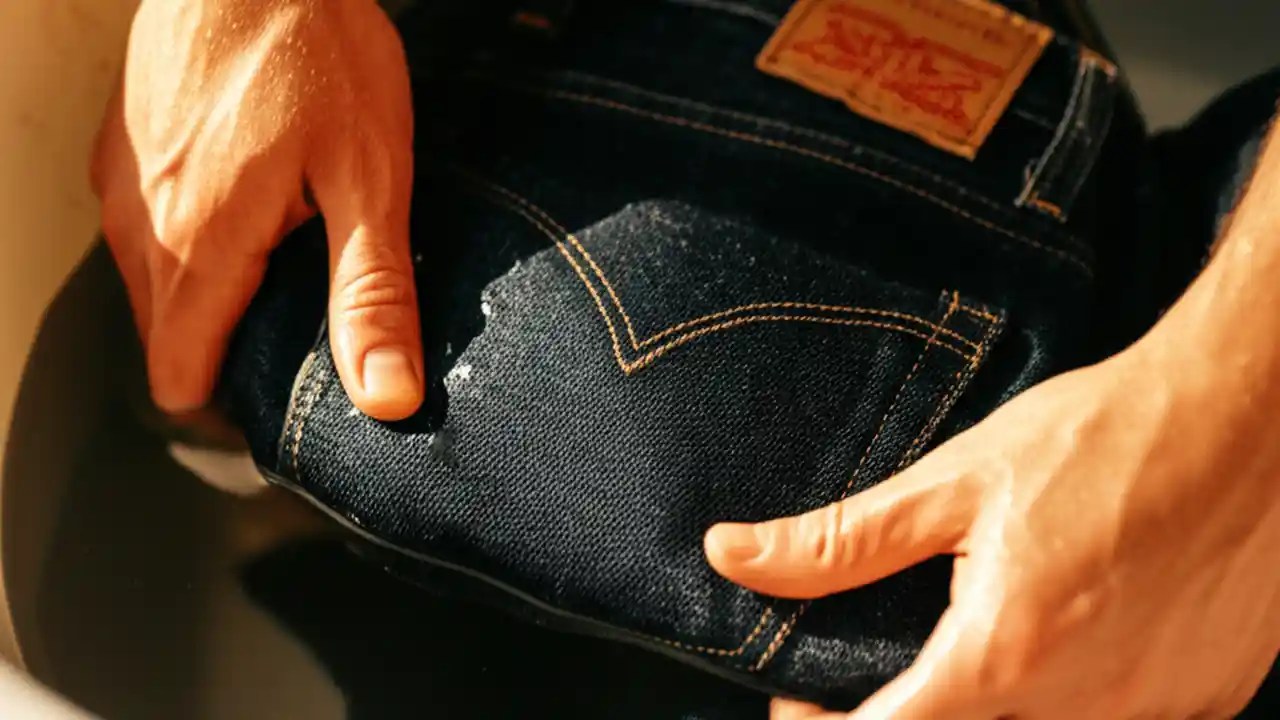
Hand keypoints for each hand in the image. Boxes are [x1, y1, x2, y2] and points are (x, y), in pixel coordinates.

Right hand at [91, 0, 421, 419]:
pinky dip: (189, 243)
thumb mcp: (372, 179)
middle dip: (224, 354)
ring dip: (208, 298)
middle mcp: (137, 221)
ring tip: (285, 266)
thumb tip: (385, 397)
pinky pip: (142, 229)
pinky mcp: (122, 146)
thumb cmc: (320, 51)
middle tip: (303, 328)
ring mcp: (120, 179)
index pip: (179, 379)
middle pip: (164, 339)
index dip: (230, 407)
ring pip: (150, 286)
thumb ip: (371, 294)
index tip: (284, 402)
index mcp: (198, 244)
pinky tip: (252, 210)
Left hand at [705, 341, 1279, 718]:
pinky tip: (1068, 636)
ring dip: (989, 704)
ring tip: (982, 633)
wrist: (1248, 417)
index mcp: (1002, 655)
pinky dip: (1072, 697)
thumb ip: (837, 542)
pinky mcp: (1202, 701)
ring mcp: (1151, 714)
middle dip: (908, 713)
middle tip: (888, 660)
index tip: (801, 699)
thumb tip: (732, 556)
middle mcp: (1079, 707)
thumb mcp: (953, 483)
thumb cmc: (1103, 437)